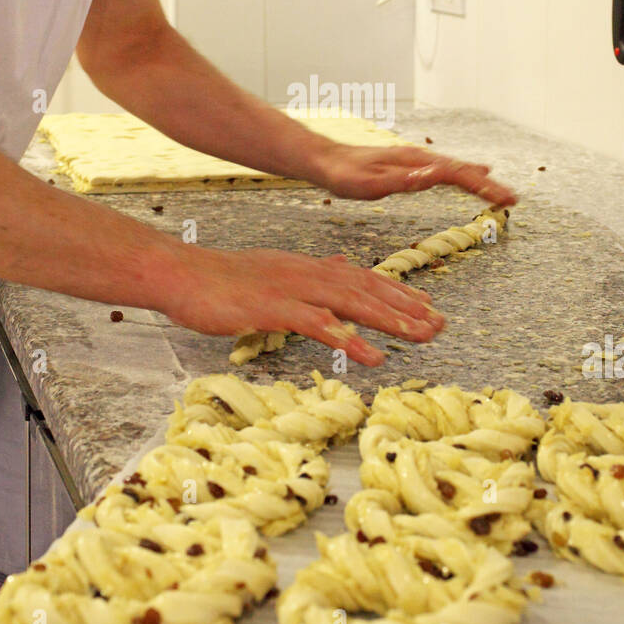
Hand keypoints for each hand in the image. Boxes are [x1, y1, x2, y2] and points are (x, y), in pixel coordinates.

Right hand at [160, 244, 443, 366]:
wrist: (183, 275)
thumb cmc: (222, 281)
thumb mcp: (272, 273)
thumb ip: (308, 273)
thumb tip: (338, 267)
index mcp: (308, 268)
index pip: (362, 278)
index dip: (396, 293)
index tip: (426, 306)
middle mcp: (308, 273)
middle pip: (367, 289)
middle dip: (406, 307)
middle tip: (440, 324)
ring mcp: (293, 290)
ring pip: (353, 303)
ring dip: (391, 320)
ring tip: (423, 335)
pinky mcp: (276, 309)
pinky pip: (320, 325)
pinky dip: (349, 339)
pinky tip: (372, 356)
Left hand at [309, 143, 516, 207]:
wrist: (325, 161)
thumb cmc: (345, 175)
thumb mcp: (372, 184)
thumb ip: (403, 181)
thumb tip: (434, 177)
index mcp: (415, 163)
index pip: (457, 174)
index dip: (483, 187)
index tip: (505, 198)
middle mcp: (420, 158)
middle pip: (462, 170)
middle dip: (488, 185)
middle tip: (513, 199)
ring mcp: (416, 161)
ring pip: (456, 169)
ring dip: (479, 180)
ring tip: (500, 190)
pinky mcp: (410, 166)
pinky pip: (445, 171)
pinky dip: (464, 175)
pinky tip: (470, 176)